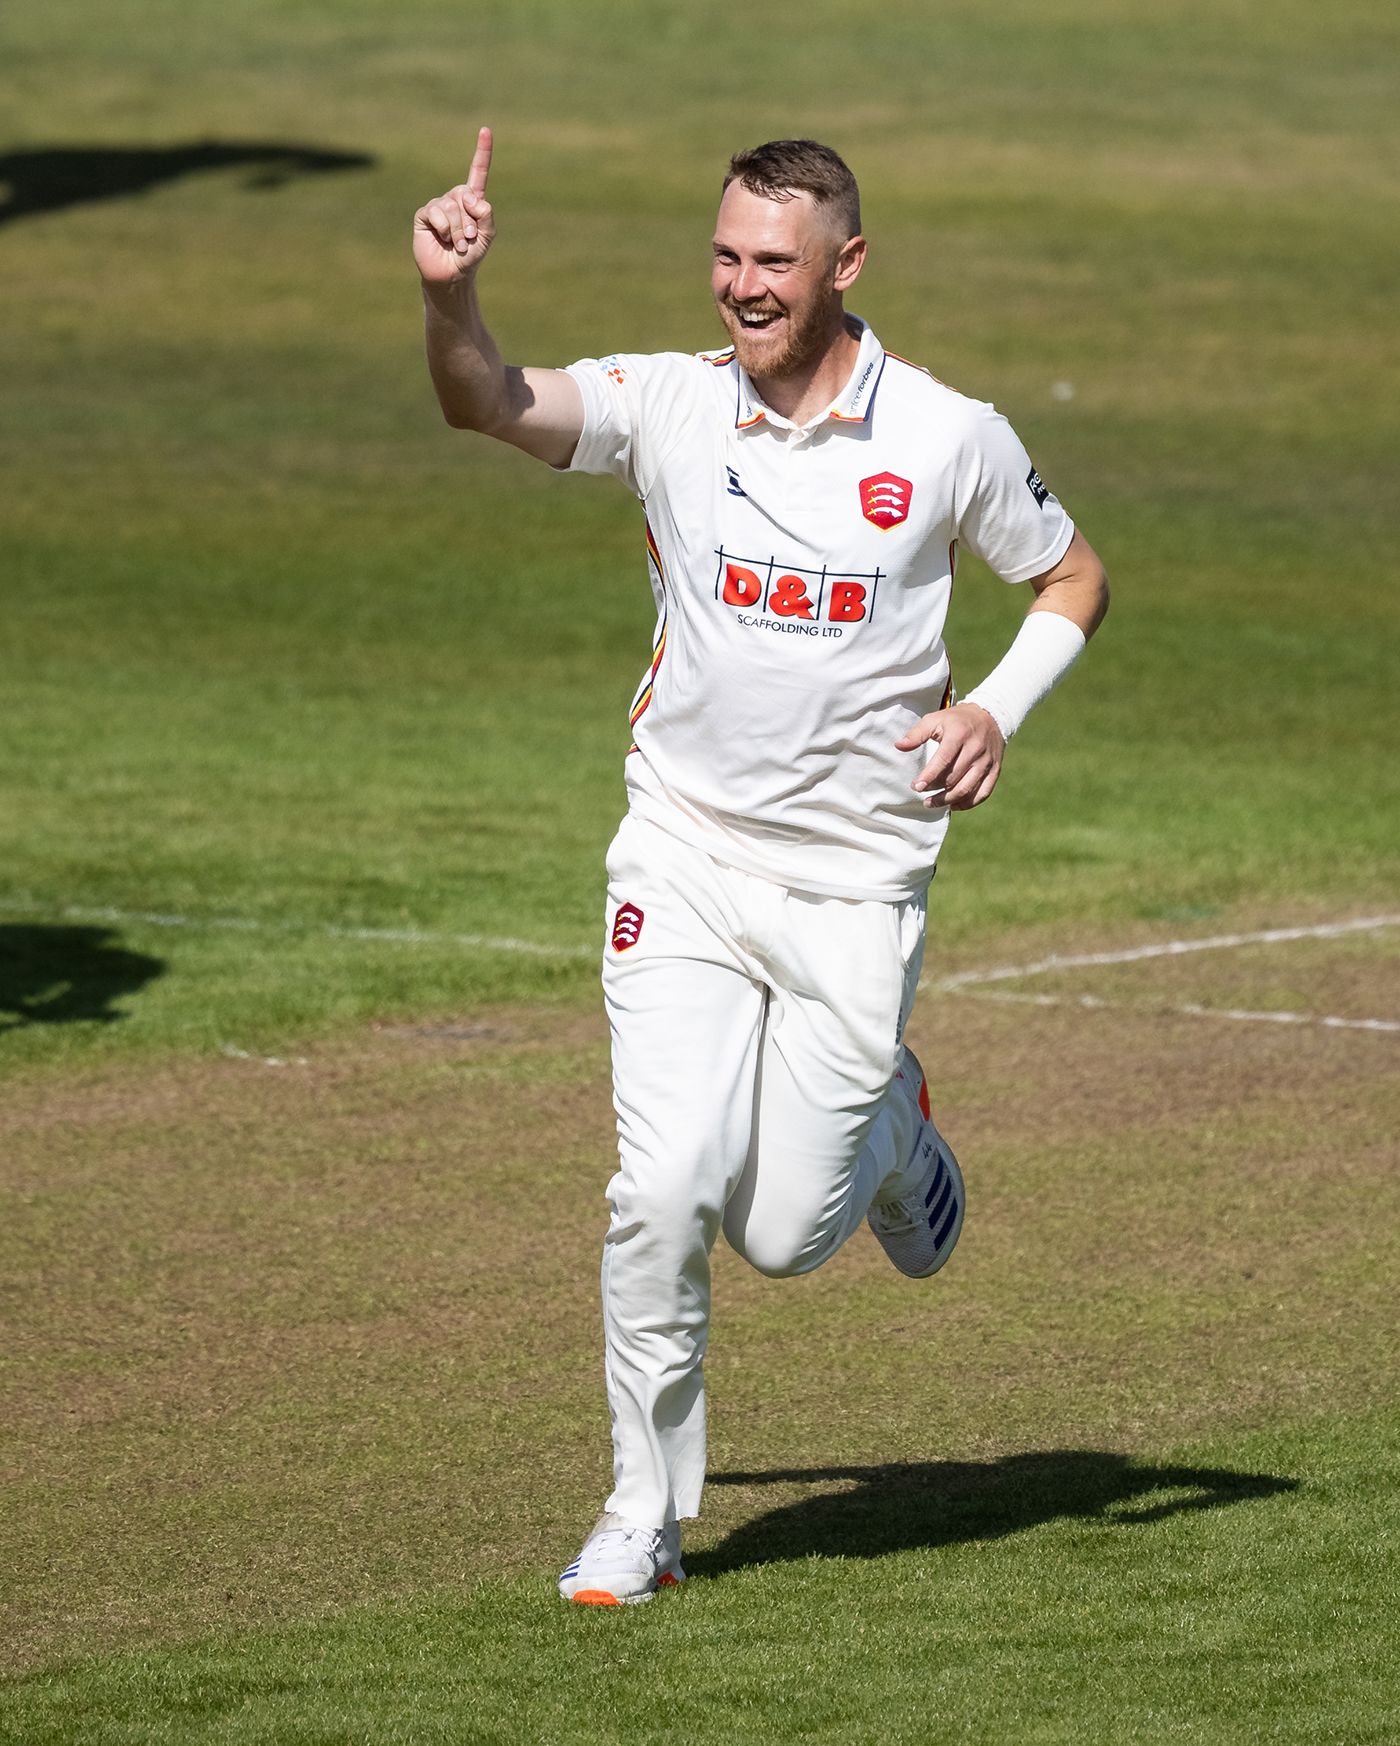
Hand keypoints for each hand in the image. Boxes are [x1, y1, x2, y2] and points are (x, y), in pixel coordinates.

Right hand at [414, 127, 495, 285]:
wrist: (452, 274)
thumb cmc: (470, 256)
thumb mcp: (487, 236)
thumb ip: (486, 215)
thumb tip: (473, 199)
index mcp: (472, 201)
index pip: (477, 172)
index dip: (482, 152)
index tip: (486, 130)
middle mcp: (454, 199)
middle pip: (464, 194)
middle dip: (470, 220)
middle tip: (469, 239)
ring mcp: (438, 205)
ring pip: (451, 206)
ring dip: (458, 229)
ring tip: (458, 244)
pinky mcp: (424, 214)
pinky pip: (435, 211)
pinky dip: (444, 227)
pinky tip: (443, 238)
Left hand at [896, 702, 1005, 810]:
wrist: (990, 716)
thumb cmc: (956, 720)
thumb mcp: (935, 719)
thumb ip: (916, 733)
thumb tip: (899, 746)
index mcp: (959, 734)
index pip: (944, 760)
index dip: (929, 776)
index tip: (916, 787)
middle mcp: (975, 749)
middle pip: (954, 777)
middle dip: (935, 789)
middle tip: (921, 791)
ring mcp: (986, 761)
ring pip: (967, 788)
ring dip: (948, 800)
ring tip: (931, 803)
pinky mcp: (995, 770)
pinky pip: (982, 793)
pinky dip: (967, 803)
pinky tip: (953, 805)